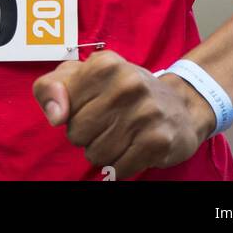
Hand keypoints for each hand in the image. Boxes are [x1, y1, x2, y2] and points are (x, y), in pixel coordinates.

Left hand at [32, 49, 216, 178]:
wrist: (181, 106)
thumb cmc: (121, 92)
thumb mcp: (83, 78)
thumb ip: (51, 88)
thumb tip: (54, 115)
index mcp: (104, 64)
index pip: (62, 108)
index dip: (71, 114)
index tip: (90, 106)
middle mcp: (126, 83)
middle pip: (76, 134)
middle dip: (87, 136)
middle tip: (108, 123)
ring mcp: (145, 111)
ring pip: (96, 155)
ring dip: (104, 152)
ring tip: (121, 135)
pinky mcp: (158, 140)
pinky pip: (118, 169)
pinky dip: (121, 166)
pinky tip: (134, 148)